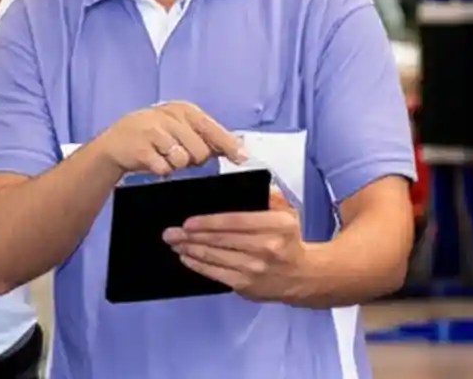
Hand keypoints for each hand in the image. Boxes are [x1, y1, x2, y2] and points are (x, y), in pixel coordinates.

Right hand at [95, 101, 246, 176]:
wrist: (115, 143)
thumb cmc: (152, 136)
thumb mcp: (179, 128)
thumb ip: (206, 137)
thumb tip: (239, 148)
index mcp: (183, 110)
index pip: (212, 128)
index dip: (229, 145)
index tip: (242, 158)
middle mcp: (169, 116)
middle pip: (200, 150)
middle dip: (193, 159)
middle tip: (178, 154)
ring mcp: (153, 130)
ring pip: (182, 160)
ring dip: (175, 164)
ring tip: (162, 155)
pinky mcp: (141, 148)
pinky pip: (164, 168)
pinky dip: (160, 169)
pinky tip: (151, 160)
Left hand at [162, 188, 307, 303]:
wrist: (302, 276)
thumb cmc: (288, 239)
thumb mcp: (288, 212)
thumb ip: (269, 197)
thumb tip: (244, 187)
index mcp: (277, 225)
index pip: (236, 221)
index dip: (209, 222)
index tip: (188, 222)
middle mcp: (267, 247)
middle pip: (220, 239)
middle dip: (190, 236)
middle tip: (169, 232)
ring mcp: (255, 269)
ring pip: (214, 257)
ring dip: (189, 249)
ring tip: (174, 243)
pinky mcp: (246, 285)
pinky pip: (216, 274)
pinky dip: (198, 265)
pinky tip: (186, 257)